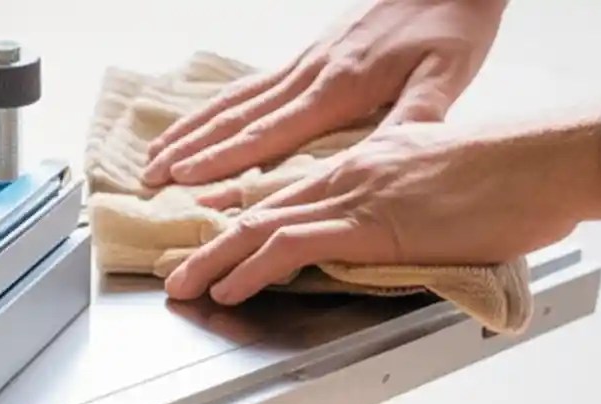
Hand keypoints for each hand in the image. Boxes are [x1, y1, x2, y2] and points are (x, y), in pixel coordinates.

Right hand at [143, 0, 507, 187]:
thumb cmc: (452, 27)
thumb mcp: (447, 75)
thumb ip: (416, 117)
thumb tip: (388, 158)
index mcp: (341, 88)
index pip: (269, 131)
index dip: (224, 158)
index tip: (184, 179)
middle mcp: (310, 74)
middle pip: (235, 118)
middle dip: (188, 150)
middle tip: (148, 175)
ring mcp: (303, 63)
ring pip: (233, 100)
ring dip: (190, 129)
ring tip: (154, 154)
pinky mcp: (306, 56)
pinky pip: (247, 86)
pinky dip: (213, 108)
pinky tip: (196, 122)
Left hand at [164, 116, 600, 305]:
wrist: (546, 160)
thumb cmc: (513, 175)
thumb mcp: (443, 183)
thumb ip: (410, 204)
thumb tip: (406, 226)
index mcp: (365, 165)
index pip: (289, 193)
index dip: (244, 216)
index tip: (214, 233)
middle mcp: (348, 176)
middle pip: (261, 211)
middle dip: (212, 245)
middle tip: (179, 269)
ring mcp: (354, 197)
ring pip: (261, 228)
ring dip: (214, 261)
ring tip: (184, 286)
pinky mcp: (367, 223)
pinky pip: (291, 246)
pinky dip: (252, 268)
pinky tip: (229, 287)